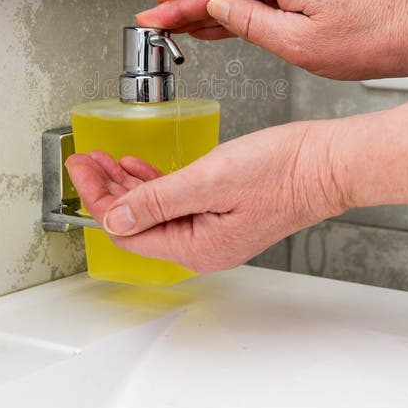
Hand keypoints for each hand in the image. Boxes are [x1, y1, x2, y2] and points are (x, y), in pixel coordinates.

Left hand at [65, 121, 346, 273]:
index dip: (97, 198)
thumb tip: (112, 219)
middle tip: (85, 160)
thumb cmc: (281, 171)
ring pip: (154, 210)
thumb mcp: (208, 181)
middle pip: (137, 222)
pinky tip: (139, 167)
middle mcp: (202, 246)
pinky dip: (153, 183)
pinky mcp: (222, 211)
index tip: (81, 168)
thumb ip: (156, 201)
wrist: (327, 163)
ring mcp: (213, 230)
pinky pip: (176, 202)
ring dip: (127, 185)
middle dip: (106, 190)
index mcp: (196, 247)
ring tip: (104, 160)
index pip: (127, 229)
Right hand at [136, 0, 407, 79]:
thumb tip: (215, 8)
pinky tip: (214, 24)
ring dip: (208, 6)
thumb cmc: (366, 40)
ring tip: (179, 28)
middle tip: (159, 23)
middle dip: (188, 0)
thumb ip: (248, 22)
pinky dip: (235, 8)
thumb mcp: (296, 43)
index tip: (161, 0)